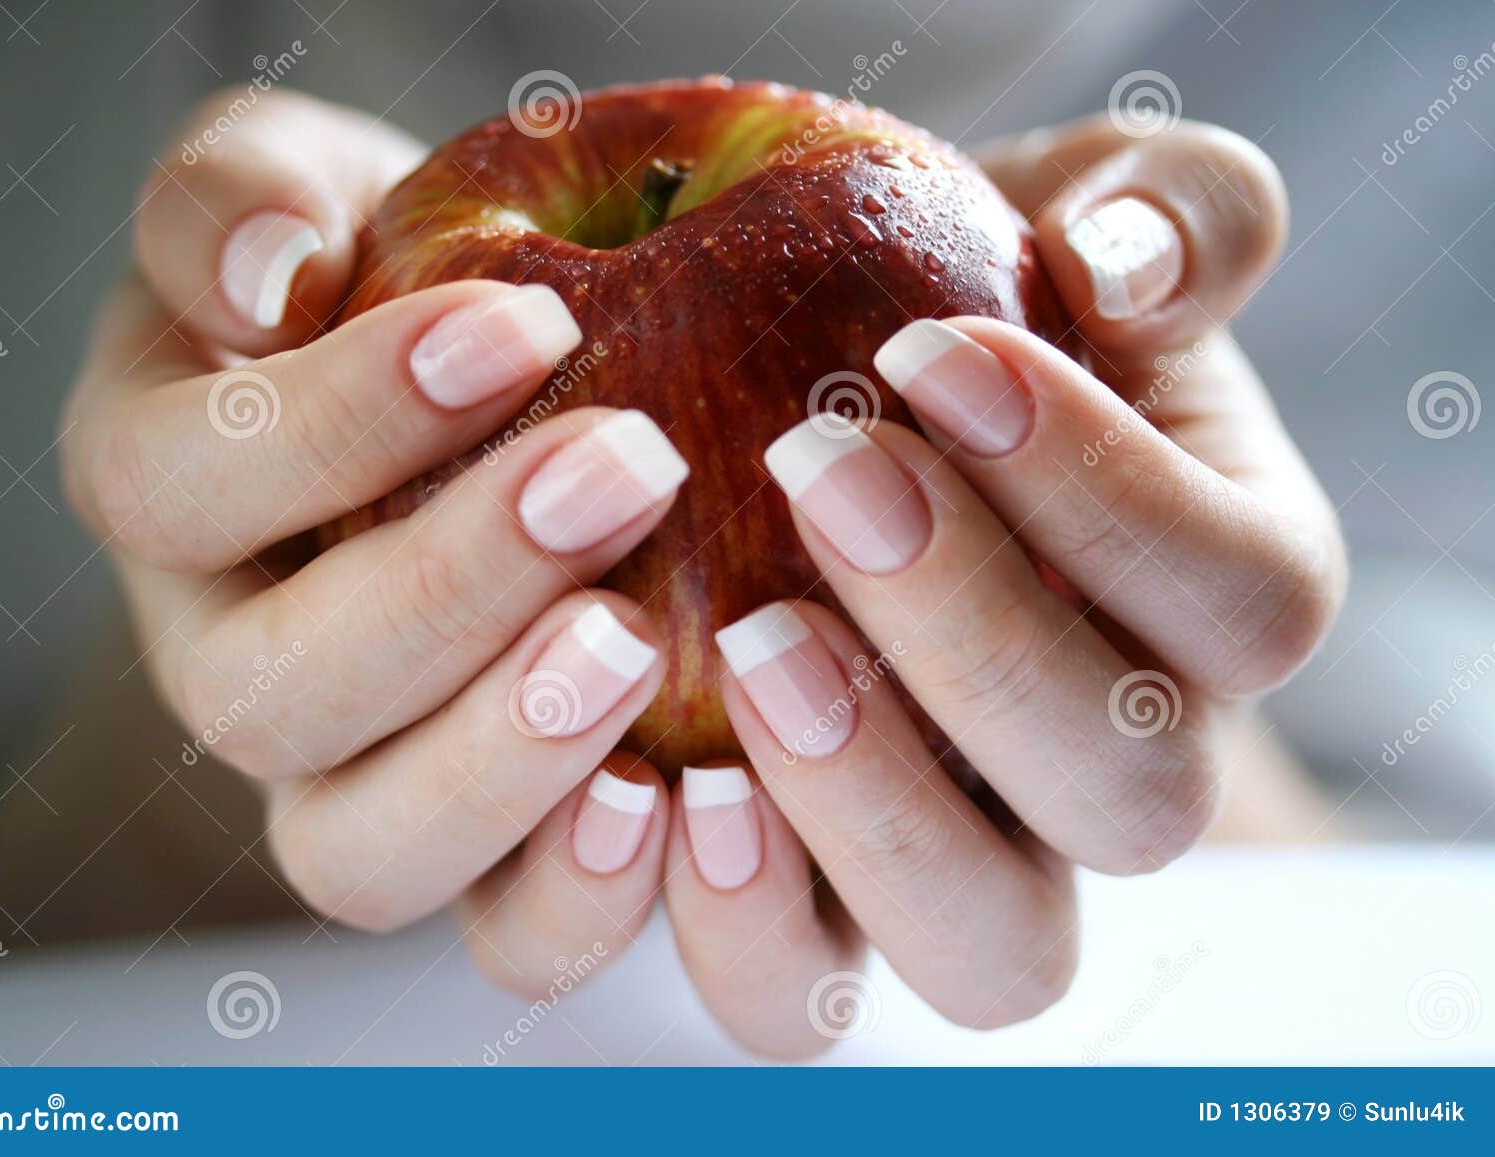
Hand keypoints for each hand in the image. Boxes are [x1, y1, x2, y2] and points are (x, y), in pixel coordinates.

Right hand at [60, 91, 690, 995]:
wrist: (506, 381)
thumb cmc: (397, 262)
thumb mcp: (301, 186)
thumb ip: (238, 200)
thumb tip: (258, 279)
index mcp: (170, 499)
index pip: (179, 486)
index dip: (333, 422)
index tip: (522, 326)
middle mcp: (239, 666)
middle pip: (269, 701)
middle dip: (443, 592)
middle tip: (625, 469)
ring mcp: (357, 781)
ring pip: (364, 857)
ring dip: (501, 770)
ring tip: (637, 649)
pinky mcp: (493, 856)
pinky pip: (510, 933)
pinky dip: (593, 894)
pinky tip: (704, 797)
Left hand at [662, 117, 1345, 1055]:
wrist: (805, 415)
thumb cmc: (961, 308)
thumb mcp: (1073, 215)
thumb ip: (1167, 211)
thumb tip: (1132, 266)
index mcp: (1216, 602)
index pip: (1244, 599)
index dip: (1104, 492)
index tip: (926, 358)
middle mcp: (1119, 765)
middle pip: (1135, 800)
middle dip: (983, 643)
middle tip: (823, 474)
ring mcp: (971, 860)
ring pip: (994, 953)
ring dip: (875, 820)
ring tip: (743, 652)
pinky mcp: (813, 913)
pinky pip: (800, 995)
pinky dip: (730, 929)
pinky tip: (644, 792)